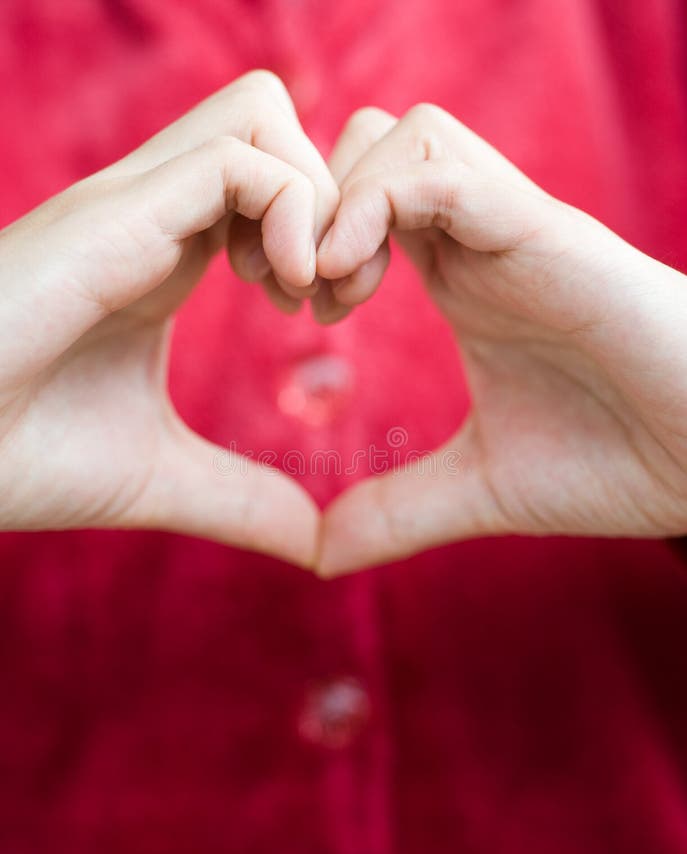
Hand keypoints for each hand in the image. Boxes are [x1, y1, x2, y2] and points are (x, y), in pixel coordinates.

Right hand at [0, 71, 341, 566]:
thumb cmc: (20, 456)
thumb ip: (240, 500)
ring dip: (316, 199)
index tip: (326, 312)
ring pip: (261, 114)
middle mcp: (153, 215)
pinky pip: (238, 158)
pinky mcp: (115, 215)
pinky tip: (282, 289)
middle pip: (273, 124)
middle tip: (334, 293)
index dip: (324, 233)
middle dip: (335, 199)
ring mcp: (132, 205)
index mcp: (166, 256)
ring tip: (304, 290)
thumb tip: (312, 544)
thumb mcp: (160, 478)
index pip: (268, 183)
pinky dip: (290, 211)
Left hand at [316, 104, 686, 575]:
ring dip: (339, 200)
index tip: (292, 309)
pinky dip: (377, 206)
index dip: (305, 237)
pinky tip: (357, 282)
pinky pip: (442, 170)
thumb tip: (321, 558)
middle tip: (296, 291)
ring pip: (399, 134)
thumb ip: (397, 511)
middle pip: (366, 141)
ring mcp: (510, 229)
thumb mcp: (478, 490)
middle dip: (306, 204)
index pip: (360, 197)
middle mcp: (478, 240)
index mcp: (459, 277)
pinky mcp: (544, 232)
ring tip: (334, 290)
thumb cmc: (614, 461)